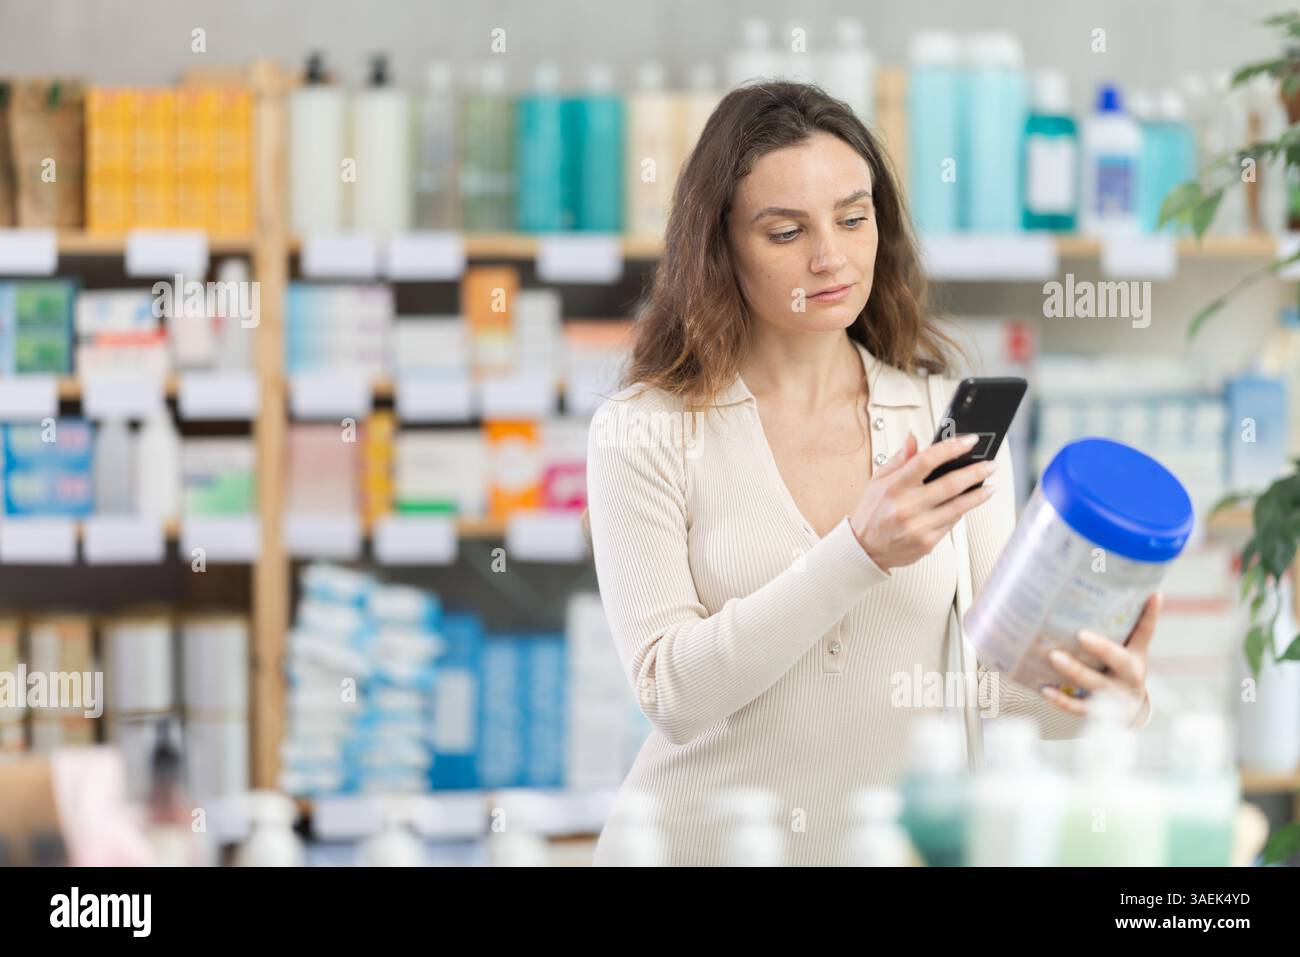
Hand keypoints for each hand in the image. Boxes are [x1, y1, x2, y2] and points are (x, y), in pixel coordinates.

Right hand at [849, 431, 997, 571]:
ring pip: (958, 507)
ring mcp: (918, 526)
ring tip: (989, 485)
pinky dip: (962, 511)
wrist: (865, 549)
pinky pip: (951, 523)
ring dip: (978, 494)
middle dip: (975, 472)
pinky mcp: (927, 542)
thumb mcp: (878, 481)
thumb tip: (913, 439)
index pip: (926, 461)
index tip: (969, 441)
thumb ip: (899, 459)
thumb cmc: (871, 513)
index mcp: (894, 487)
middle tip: (989, 464)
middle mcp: (907, 507)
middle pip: (950, 484)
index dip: (951, 448)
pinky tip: (968, 503)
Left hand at [1041, 592, 1160, 720]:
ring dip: (1075, 671)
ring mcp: (1115, 695)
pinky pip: (1080, 707)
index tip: (1154, 594)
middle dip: (1102, 648)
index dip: (1151, 614)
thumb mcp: (1127, 650)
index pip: (1145, 633)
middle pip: (1120, 662)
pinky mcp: (1099, 712)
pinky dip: (1062, 700)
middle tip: (1081, 634)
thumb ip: (1122, 625)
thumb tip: (1125, 589)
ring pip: (1097, 684)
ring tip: (1054, 657)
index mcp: (1136, 656)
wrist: (1127, 710)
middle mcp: (1129, 676)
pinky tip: (1045, 689)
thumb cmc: (1119, 670)